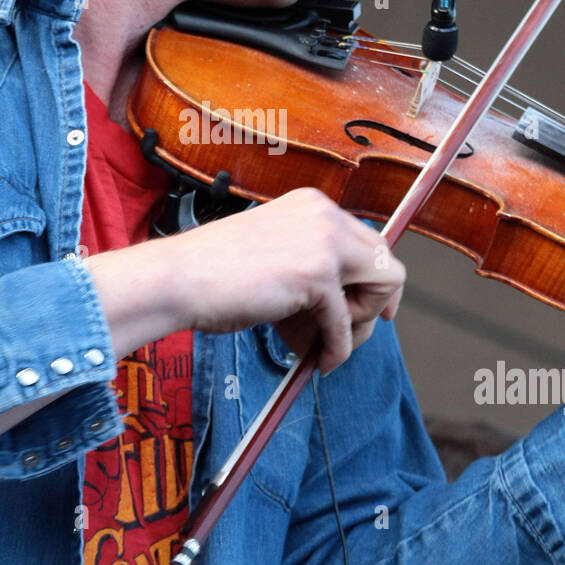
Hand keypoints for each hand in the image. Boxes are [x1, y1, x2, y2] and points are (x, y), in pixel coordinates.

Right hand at [118, 186, 404, 376]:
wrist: (178, 279)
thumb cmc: (214, 274)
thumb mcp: (276, 255)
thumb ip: (313, 268)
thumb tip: (352, 306)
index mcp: (313, 205)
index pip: (369, 242)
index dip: (372, 282)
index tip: (366, 310)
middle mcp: (325, 214)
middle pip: (386, 261)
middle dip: (370, 304)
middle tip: (342, 332)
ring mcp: (324, 242)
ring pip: (383, 287)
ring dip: (356, 326)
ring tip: (317, 343)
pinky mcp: (318, 275)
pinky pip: (347, 323)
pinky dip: (336, 348)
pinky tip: (318, 360)